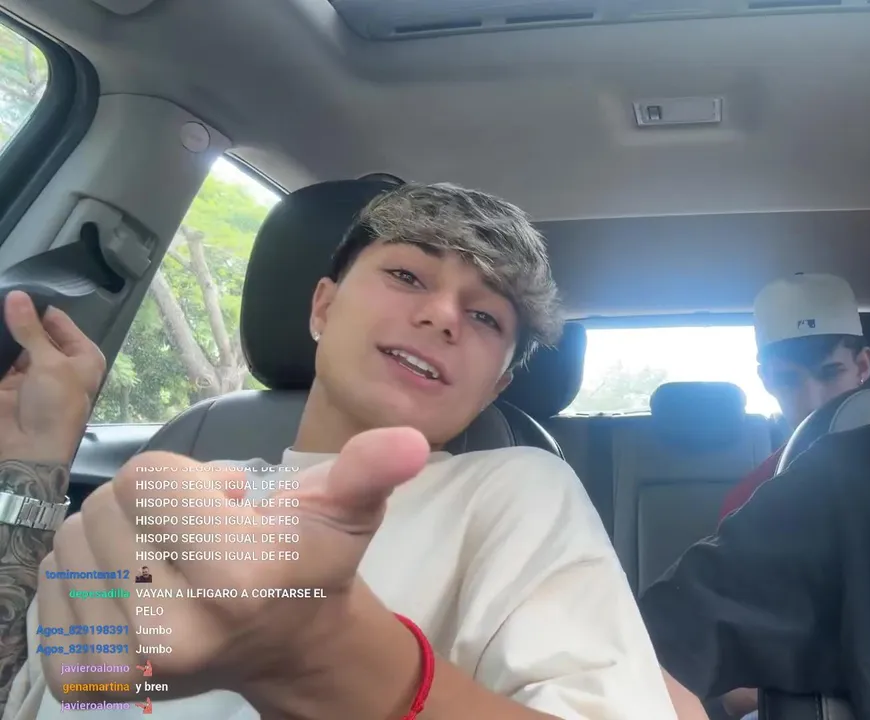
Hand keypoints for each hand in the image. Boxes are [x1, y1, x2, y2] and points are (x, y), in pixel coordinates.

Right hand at [0, 291, 103, 463]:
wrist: (29, 451)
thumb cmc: (55, 406)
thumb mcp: (49, 364)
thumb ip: (30, 330)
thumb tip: (18, 297)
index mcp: (82, 357)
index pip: (58, 322)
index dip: (38, 307)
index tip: (16, 289)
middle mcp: (58, 363)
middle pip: (33, 332)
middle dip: (15, 318)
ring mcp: (31, 374)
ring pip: (13, 345)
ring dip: (2, 334)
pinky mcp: (7, 384)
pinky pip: (0, 361)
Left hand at [40, 426, 429, 701]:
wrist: (287, 648)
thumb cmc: (309, 565)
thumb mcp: (346, 512)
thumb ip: (368, 470)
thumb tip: (411, 442)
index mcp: (235, 580)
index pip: (147, 478)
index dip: (190, 479)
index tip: (226, 506)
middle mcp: (171, 630)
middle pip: (105, 505)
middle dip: (150, 505)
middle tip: (197, 534)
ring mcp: (121, 660)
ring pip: (72, 540)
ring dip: (116, 536)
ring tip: (169, 559)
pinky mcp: (85, 677)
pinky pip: (48, 582)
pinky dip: (83, 573)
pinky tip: (135, 586)